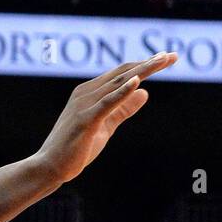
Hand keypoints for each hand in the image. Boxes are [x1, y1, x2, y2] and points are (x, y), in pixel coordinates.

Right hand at [35, 52, 176, 184]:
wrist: (50, 167)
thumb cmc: (76, 148)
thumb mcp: (106, 126)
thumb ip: (124, 109)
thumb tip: (145, 91)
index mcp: (90, 92)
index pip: (121, 73)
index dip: (144, 65)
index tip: (167, 58)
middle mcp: (86, 93)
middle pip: (122, 73)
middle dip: (148, 63)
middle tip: (172, 55)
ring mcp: (84, 105)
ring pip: (118, 83)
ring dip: (141, 71)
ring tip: (161, 61)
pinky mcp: (85, 120)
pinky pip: (107, 103)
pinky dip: (122, 91)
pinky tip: (137, 81)